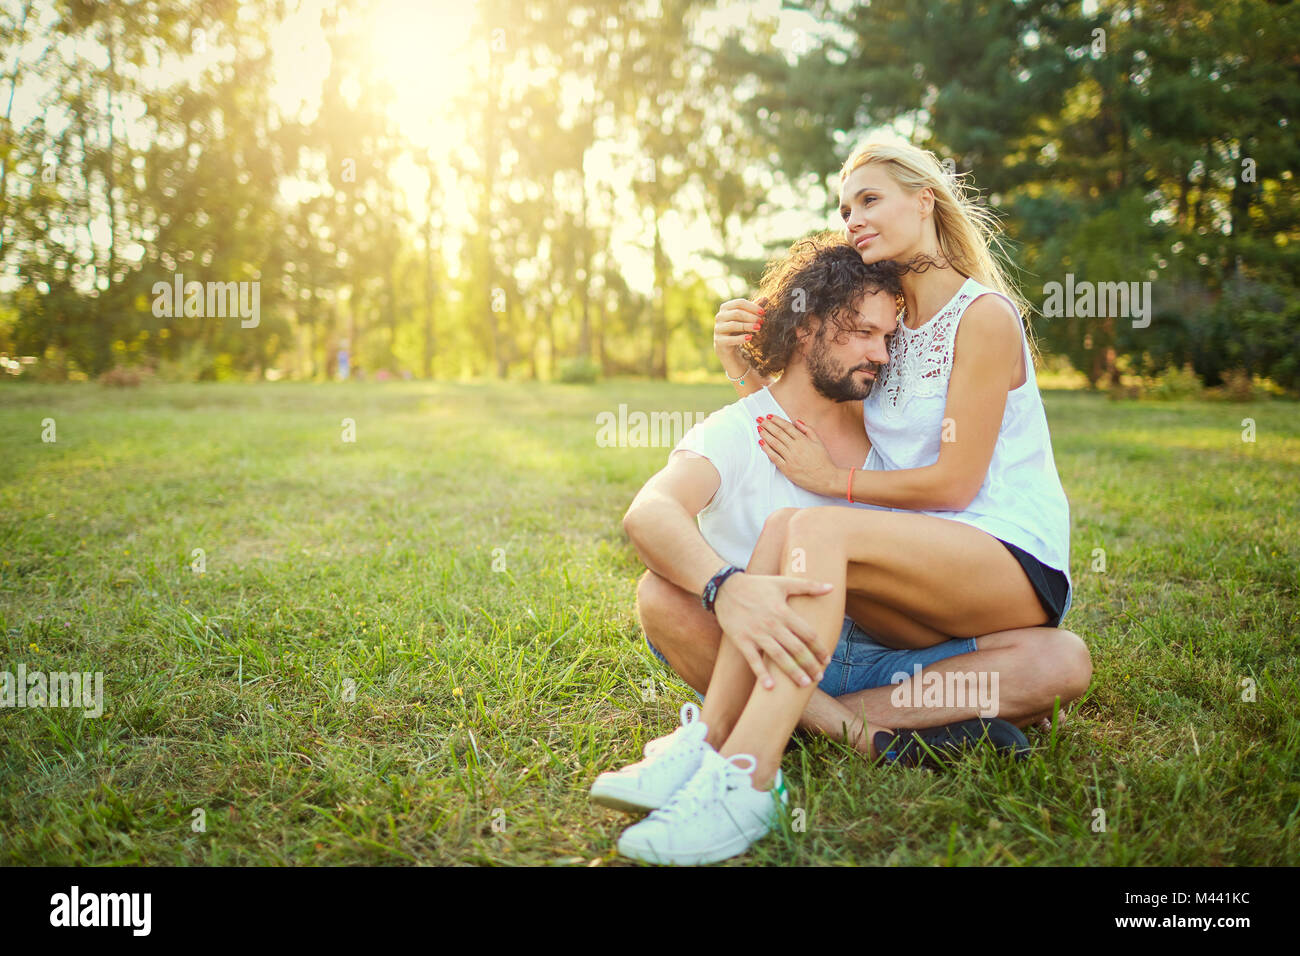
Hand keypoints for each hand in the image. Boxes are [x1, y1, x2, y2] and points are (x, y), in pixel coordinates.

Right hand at [713, 297, 765, 377]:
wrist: (727, 346)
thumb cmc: (738, 329)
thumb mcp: (746, 317)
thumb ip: (753, 308)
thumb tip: (765, 298)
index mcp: (725, 308)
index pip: (739, 303)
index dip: (752, 307)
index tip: (763, 312)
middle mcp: (719, 317)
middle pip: (736, 313)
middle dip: (751, 317)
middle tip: (761, 322)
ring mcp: (718, 329)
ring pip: (733, 325)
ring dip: (747, 326)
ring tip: (758, 328)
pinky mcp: (719, 341)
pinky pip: (730, 339)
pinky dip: (740, 338)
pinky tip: (750, 338)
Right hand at [713, 571, 834, 688]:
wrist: (724, 588)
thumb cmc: (756, 585)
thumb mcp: (782, 582)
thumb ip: (808, 586)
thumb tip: (831, 587)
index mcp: (783, 611)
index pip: (808, 634)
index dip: (820, 648)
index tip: (826, 659)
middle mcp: (772, 624)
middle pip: (797, 649)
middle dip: (811, 664)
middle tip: (819, 676)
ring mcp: (756, 634)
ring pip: (779, 657)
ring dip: (793, 672)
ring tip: (804, 683)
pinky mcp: (742, 640)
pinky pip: (753, 660)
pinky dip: (761, 674)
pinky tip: (770, 687)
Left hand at [757, 415, 842, 497]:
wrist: (826, 478)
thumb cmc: (823, 461)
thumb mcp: (819, 442)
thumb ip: (808, 430)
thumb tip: (796, 421)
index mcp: (803, 441)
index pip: (787, 427)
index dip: (777, 420)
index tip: (769, 416)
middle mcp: (796, 448)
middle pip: (778, 433)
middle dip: (768, 425)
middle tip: (760, 419)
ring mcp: (790, 459)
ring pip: (775, 443)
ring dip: (765, 435)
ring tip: (759, 428)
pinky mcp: (787, 469)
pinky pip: (774, 457)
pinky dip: (767, 449)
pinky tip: (761, 443)